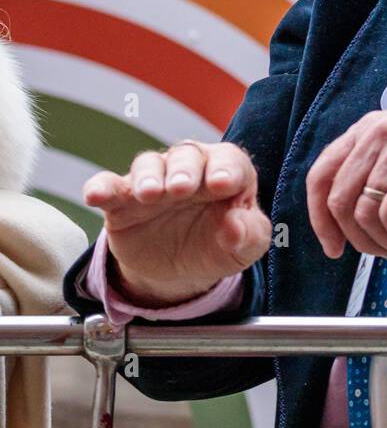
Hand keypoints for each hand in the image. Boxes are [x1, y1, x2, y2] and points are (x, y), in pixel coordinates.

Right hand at [83, 142, 271, 305]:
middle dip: (184, 170)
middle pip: (186, 156)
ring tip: (150, 194)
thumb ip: (249, 234)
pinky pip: (109, 186)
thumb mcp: (244, 247)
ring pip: (149, 165)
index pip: (230, 161)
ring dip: (149, 177)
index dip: (227, 168)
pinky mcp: (123, 201)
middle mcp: (189, 170)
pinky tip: (95, 195)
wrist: (180, 271)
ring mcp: (155, 182)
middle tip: (182, 188)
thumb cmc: (220, 244)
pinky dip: (101, 187)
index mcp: (226, 174)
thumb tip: (237, 225)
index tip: (223, 184)